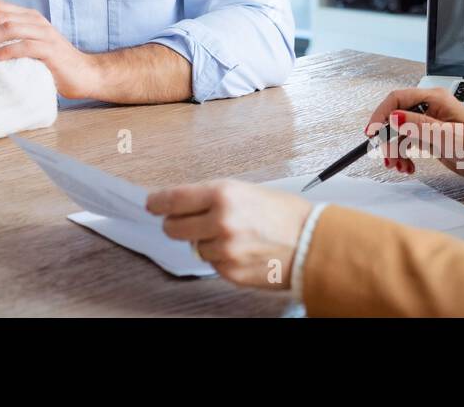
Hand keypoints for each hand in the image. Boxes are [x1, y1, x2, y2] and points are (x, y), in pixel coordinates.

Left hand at [0, 0, 102, 98]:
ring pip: (9, 28)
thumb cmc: (52, 64)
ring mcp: (45, 35)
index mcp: (29, 17)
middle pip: (0, 16)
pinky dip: (6, 52)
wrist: (84, 75)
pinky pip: (25, 46)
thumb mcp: (29, 46)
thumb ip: (11, 40)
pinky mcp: (51, 51)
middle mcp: (36, 21)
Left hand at [146, 179, 312, 290]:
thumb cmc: (284, 214)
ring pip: (194, 247)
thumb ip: (211, 197)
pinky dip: (221, 258)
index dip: (157, 202)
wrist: (313, 244)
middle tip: (188, 221)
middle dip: (177, 224)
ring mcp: (224, 250)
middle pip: (173, 227)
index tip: (151, 204)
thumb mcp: (245, 191)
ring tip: (233, 236)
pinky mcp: (230, 272)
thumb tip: (180, 203)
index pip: (173, 199)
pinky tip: (241, 250)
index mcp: (223, 194)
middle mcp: (220, 222)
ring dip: (205, 242)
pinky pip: (212, 264)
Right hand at [365, 87, 463, 180]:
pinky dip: (402, 155)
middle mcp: (429, 107)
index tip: (372, 132)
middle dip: (387, 138)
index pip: (397, 99)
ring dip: (394, 150)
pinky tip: (408, 166)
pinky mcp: (427, 135)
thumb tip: (394, 117)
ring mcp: (427, 121)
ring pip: (397, 132)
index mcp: (434, 99)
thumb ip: (419, 125)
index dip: (381, 114)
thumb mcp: (447, 137)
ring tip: (399, 166)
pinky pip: (405, 142)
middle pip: (394, 116)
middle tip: (387, 156)